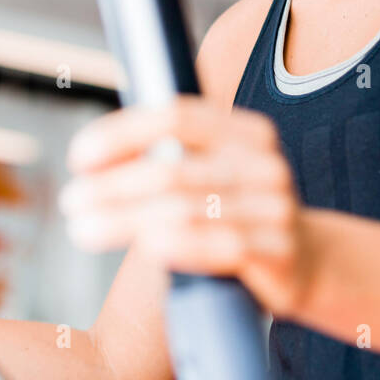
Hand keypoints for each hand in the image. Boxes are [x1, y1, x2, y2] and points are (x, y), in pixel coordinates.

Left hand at [59, 96, 309, 315]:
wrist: (309, 263)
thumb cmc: (238, 216)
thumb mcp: (211, 175)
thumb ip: (170, 159)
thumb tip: (93, 157)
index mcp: (246, 132)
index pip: (176, 116)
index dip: (121, 133)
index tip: (79, 157)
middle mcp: (265, 163)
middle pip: (171, 168)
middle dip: (110, 185)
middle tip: (70, 202)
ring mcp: (276, 208)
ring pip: (185, 209)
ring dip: (122, 220)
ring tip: (82, 228)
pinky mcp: (280, 253)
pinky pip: (220, 246)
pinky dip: (177, 245)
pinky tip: (144, 248)